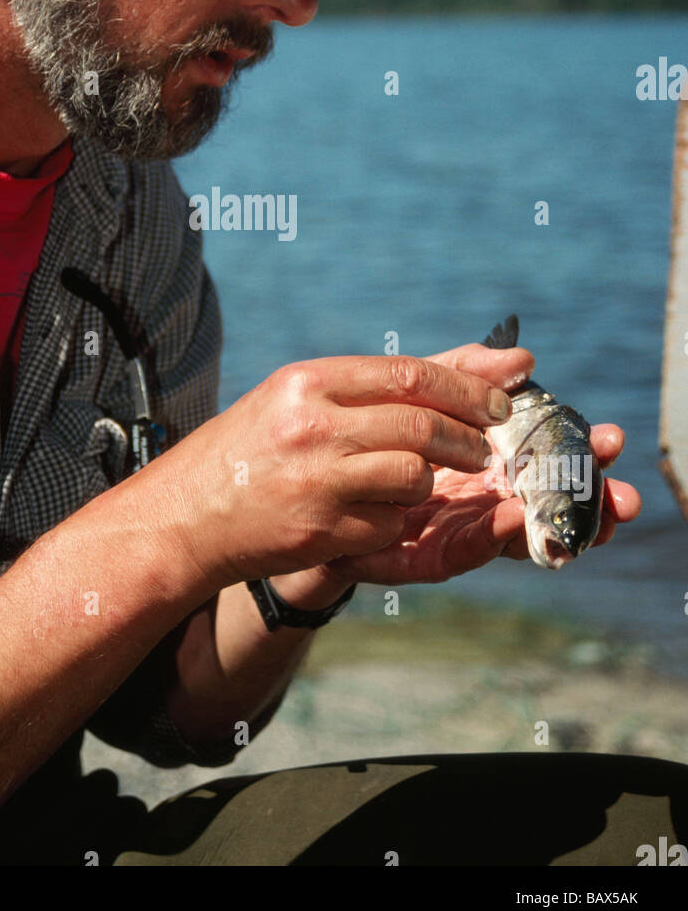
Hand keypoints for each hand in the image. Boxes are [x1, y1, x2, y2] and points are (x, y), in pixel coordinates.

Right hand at [143, 340, 535, 593]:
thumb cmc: (255, 447)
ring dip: (428, 482)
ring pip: (414, 476)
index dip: (467, 388)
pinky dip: (394, 519)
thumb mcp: (301, 397)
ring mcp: (316, 482)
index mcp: (309, 382)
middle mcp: (312, 426)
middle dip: (467, 440)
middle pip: (422, 427)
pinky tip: (369, 513)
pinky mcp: (321, 532)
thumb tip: (498, 363)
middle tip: (485, 448)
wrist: (186, 515)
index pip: (410, 373)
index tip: (502, 400)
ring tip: (415, 481)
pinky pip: (391, 522)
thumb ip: (386, 383)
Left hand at [321, 347, 639, 585]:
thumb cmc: (353, 440)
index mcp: (480, 458)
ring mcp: (449, 528)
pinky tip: (514, 520)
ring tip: (590, 517)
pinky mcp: (416, 555)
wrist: (285, 491)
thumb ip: (454, 375)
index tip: (614, 441)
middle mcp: (474, 497)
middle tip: (625, 494)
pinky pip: (461, 549)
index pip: (544, 455)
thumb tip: (521, 355)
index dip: (580, 450)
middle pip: (543, 500)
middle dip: (587, 497)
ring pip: (517, 531)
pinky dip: (491, 538)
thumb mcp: (404, 396)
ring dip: (554, 524)